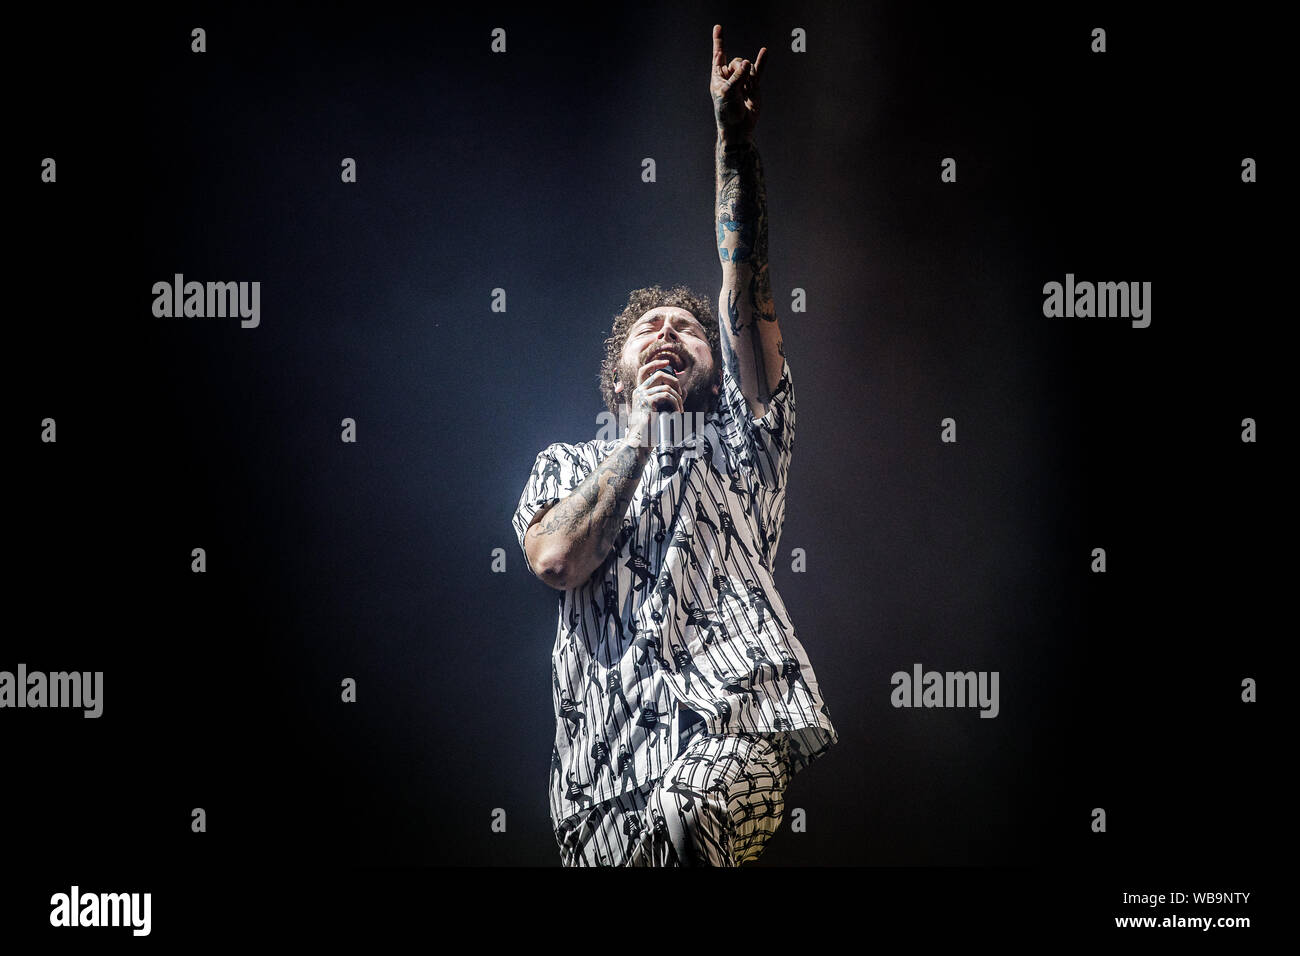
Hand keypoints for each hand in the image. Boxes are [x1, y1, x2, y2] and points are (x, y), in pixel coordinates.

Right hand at [629, 356, 683, 432]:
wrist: (640, 440)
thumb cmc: (650, 428)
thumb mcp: (661, 410)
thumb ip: (671, 399)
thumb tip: (684, 390)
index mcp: (639, 391)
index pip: (644, 370)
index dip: (655, 364)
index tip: (667, 362)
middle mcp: (638, 391)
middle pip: (659, 374)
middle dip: (674, 381)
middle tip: (680, 393)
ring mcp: (641, 396)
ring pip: (666, 387)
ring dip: (677, 398)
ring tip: (680, 409)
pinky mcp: (646, 402)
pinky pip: (666, 395)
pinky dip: (675, 403)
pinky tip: (677, 412)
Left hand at [710, 24, 764, 140]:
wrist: (739, 127)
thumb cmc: (727, 112)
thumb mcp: (728, 93)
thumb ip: (737, 76)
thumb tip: (747, 62)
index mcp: (718, 76)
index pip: (718, 55)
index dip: (719, 41)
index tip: (719, 27)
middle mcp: (730, 76)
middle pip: (737, 61)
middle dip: (739, 69)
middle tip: (739, 85)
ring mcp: (743, 80)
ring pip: (748, 67)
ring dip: (749, 76)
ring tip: (747, 89)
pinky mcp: (754, 85)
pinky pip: (758, 70)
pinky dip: (762, 61)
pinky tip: (764, 51)